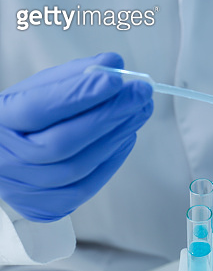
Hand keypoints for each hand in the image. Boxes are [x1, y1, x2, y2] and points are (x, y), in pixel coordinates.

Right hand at [0, 53, 152, 221]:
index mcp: (0, 121)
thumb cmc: (25, 120)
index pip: (40, 108)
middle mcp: (8, 159)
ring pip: (80, 164)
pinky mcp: (49, 205)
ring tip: (140, 111)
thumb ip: (75, 75)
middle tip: (141, 93)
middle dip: (110, 114)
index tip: (115, 78)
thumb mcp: (39, 90)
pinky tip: (128, 136)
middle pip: (65, 141)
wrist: (7, 157)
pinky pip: (89, 184)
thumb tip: (114, 64)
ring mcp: (27, 187)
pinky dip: (113, 158)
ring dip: (117, 134)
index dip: (80, 94)